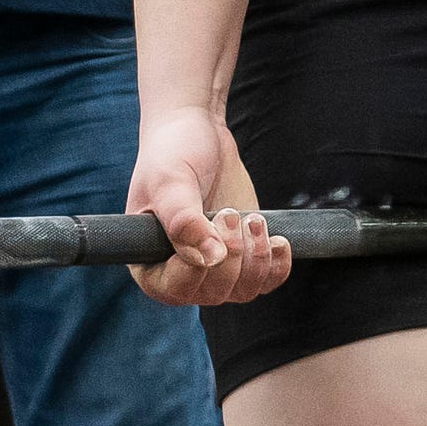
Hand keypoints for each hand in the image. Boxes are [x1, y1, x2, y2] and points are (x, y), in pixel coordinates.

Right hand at [125, 105, 288, 307]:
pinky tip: (277, 239)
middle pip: (215, 293)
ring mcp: (214, 269)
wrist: (198, 132)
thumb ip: (184, 221)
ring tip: (254, 219)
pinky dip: (276, 265)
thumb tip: (211, 260)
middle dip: (232, 253)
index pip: (175, 289)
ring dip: (256, 258)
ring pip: (243, 291)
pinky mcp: (242, 258)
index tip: (215, 222)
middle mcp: (180, 275)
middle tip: (231, 212)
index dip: (200, 266)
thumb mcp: (171, 182)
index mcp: (148, 264)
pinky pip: (265, 282)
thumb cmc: (172, 153)